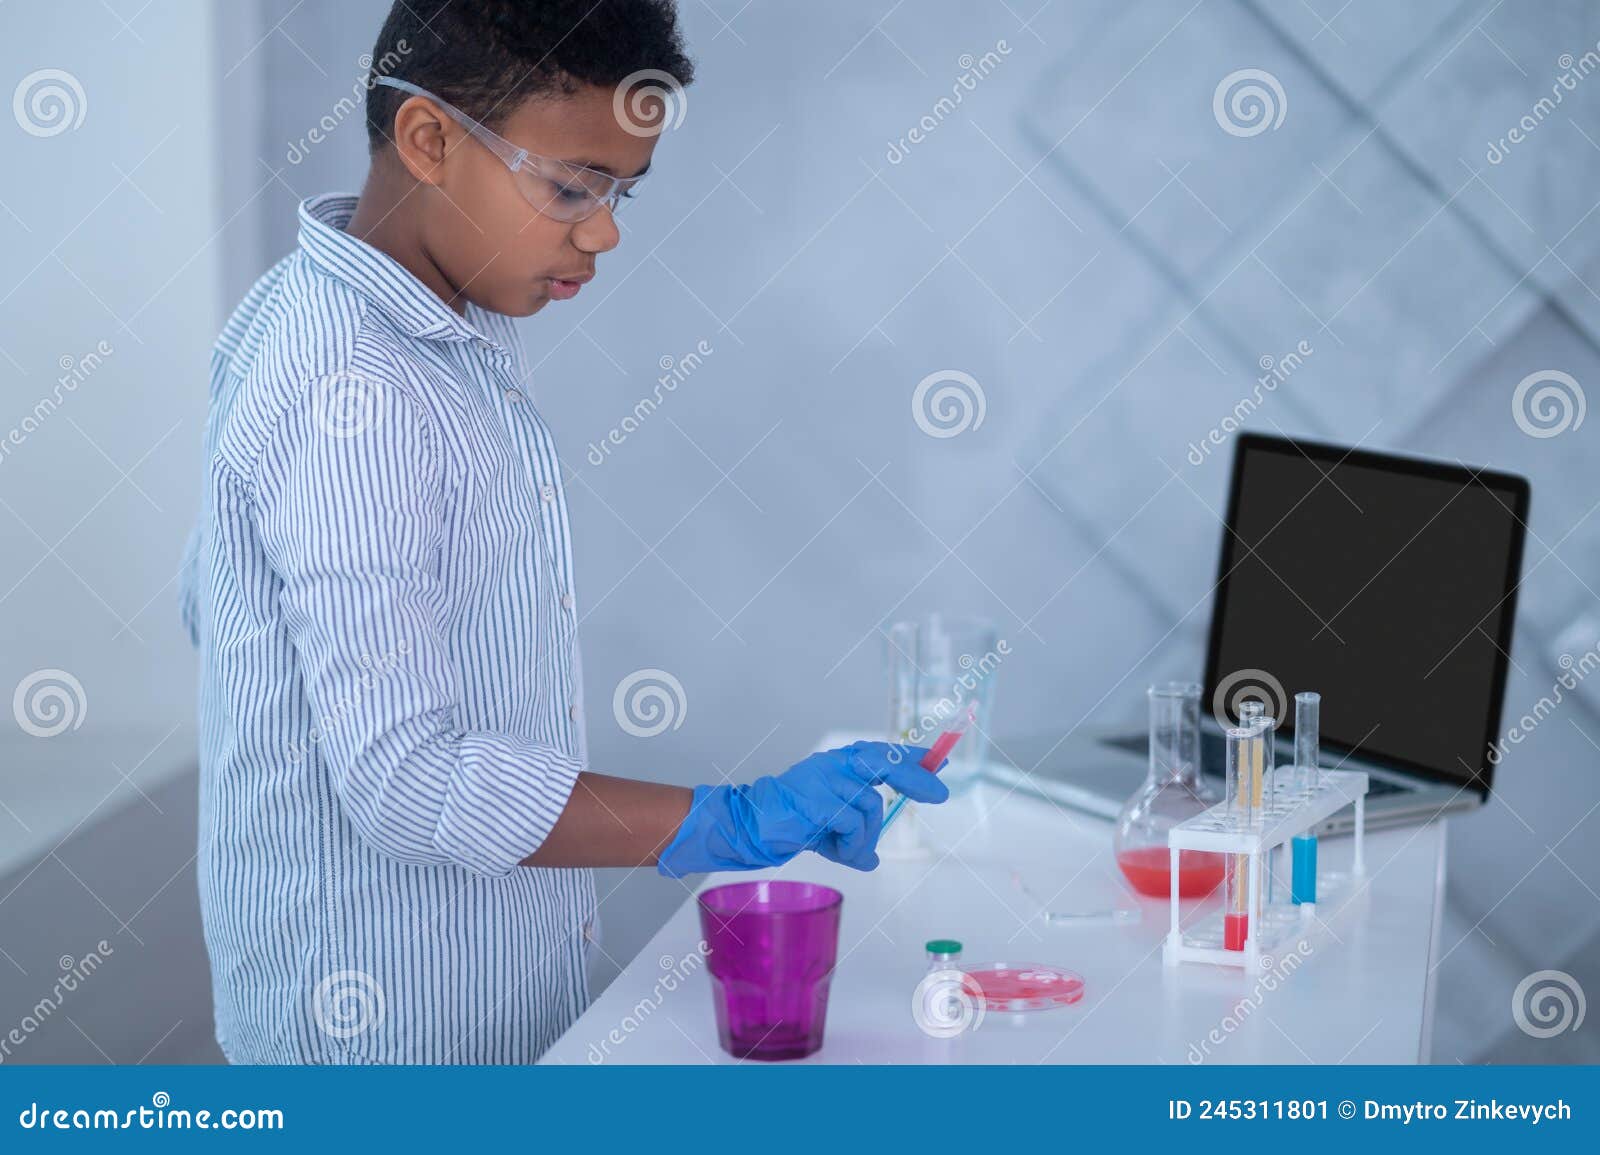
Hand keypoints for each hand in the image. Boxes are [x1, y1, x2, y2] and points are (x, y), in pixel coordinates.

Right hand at [656, 741, 948, 876]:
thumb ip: (854, 836)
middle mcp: (835, 765)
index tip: (940, 762)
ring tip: (850, 853)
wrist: (752, 826)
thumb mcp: (830, 828)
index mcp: (839, 764)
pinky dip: (851, 845)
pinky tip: (840, 853)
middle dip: (915, 776)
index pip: (883, 753)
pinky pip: (852, 824)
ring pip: (869, 807)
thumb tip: (873, 859)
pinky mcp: (817, 800)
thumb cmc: (791, 823)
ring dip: (864, 838)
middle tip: (941, 794)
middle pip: (885, 761)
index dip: (912, 758)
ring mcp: (825, 779)